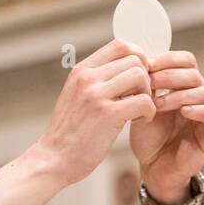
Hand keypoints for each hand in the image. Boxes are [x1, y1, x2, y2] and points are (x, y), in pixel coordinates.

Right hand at [39, 39, 155, 186]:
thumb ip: (95, 81)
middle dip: (146, 78)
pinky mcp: (107, 114)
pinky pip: (143, 101)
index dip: (138, 58)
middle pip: (134, 59)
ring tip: (139, 110)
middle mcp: (88, 77)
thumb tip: (124, 69)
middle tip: (141, 97)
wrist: (54, 159)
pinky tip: (140, 120)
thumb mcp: (76, 96)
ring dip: (148, 93)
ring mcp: (96, 95)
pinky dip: (149, 111)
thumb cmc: (69, 133)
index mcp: (81, 70)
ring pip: (140, 76)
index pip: (120, 45)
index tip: (138, 79)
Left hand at [130, 52, 203, 203]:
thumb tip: (141, 61)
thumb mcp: (142, 107)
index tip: (146, 66)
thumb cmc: (148, 139)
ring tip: (159, 103)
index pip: (186, 61)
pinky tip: (185, 112)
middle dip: (169, 75)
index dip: (168, 60)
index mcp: (184, 87)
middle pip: (194, 73)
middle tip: (149, 82)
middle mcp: (199, 97)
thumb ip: (146, 87)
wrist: (152, 169)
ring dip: (180, 94)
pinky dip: (203, 111)